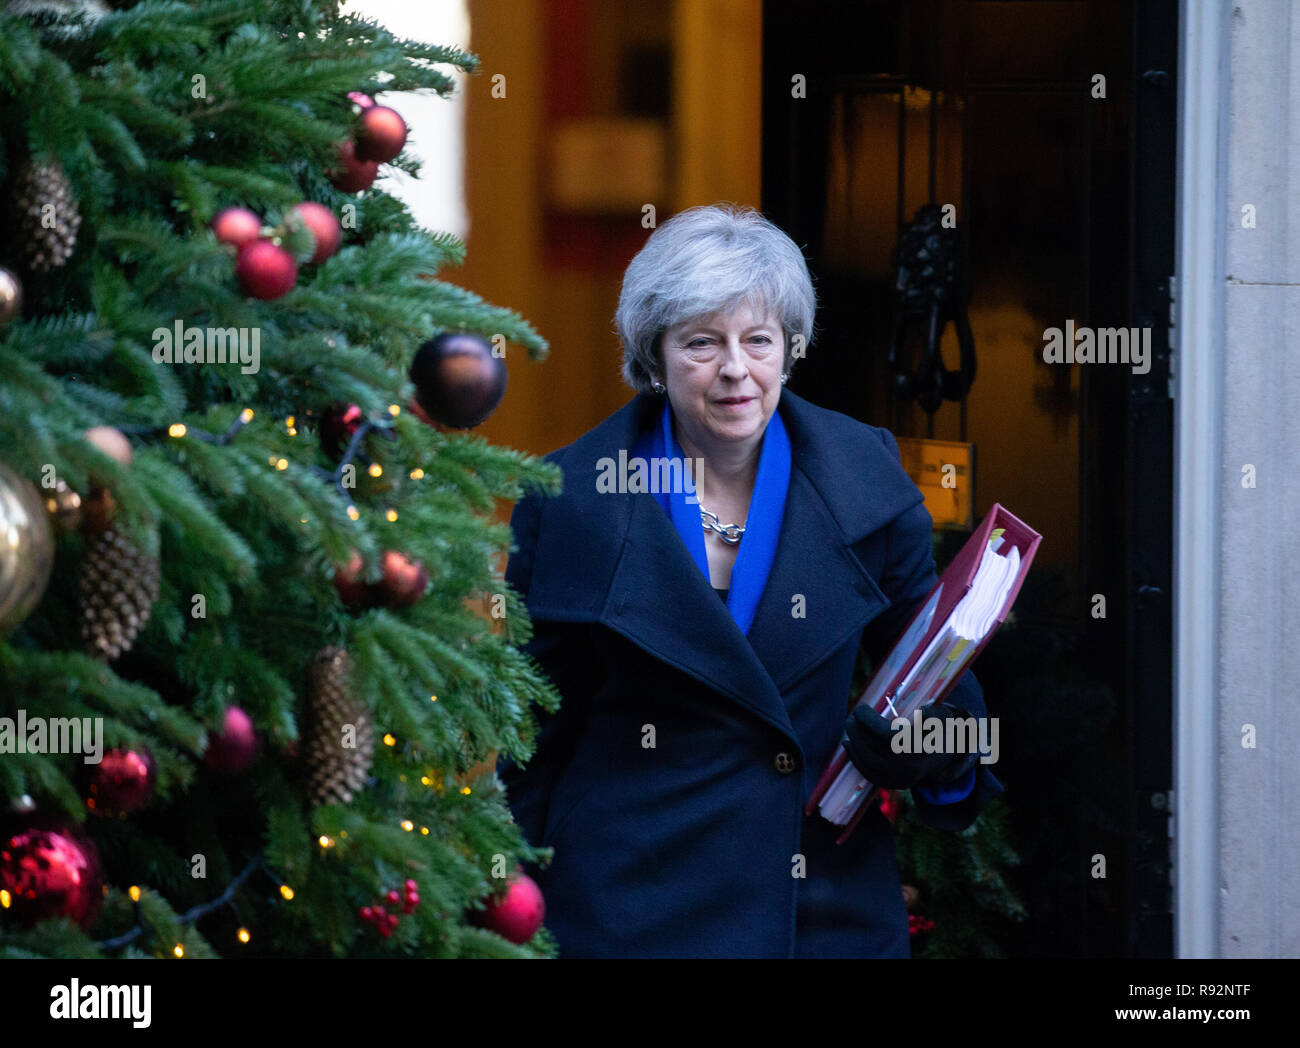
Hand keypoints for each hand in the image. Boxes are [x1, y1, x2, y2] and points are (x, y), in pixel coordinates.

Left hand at [841, 702, 976, 789]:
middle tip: (851, 716)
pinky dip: (856, 761)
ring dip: (855, 745)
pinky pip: (870, 775)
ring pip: (870, 764)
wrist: (946, 757)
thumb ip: (933, 714)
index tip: (860, 709)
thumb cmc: (940, 731)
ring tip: (849, 728)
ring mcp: (902, 780)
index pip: (887, 736)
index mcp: (922, 750)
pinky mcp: (895, 784)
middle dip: (858, 732)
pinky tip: (848, 746)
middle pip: (874, 751)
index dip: (869, 722)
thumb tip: (921, 712)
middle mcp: (911, 769)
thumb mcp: (943, 717)